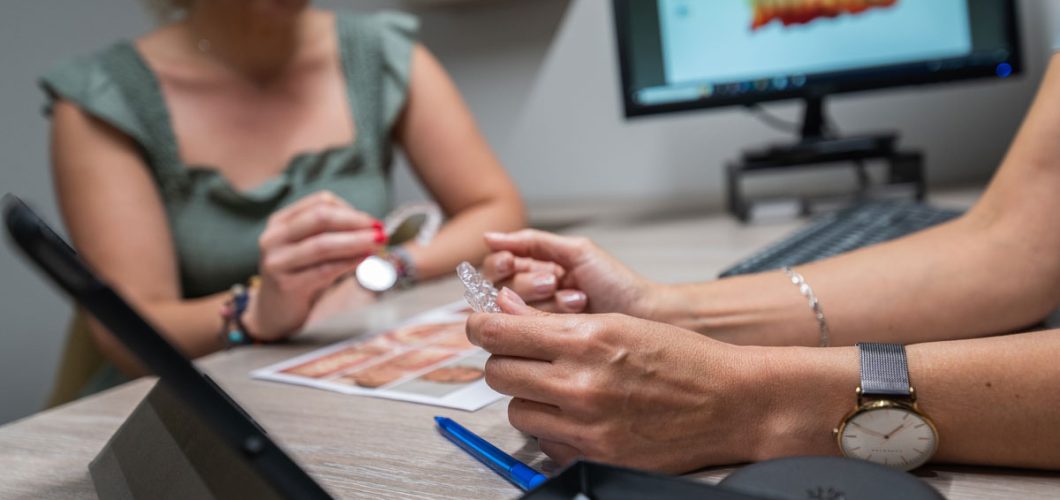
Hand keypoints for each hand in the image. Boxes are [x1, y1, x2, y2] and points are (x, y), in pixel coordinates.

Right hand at [245, 191, 384, 339]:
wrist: (273, 313)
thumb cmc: (300, 276)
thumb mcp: (311, 249)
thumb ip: (333, 234)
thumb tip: (372, 227)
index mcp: (280, 221)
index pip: (320, 202)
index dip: (350, 209)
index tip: (372, 221)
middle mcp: (274, 237)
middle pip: (320, 218)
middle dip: (355, 222)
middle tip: (380, 229)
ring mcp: (277, 261)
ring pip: (323, 244)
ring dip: (356, 241)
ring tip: (379, 243)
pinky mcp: (286, 285)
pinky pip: (324, 270)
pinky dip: (348, 262)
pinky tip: (365, 260)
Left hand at [466, 287, 768, 472]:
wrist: (732, 403)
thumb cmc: (684, 359)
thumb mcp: (619, 325)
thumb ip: (557, 324)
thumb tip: (507, 314)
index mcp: (586, 338)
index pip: (501, 332)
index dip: (482, 326)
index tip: (480, 324)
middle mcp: (580, 382)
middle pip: (498, 372)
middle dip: (503, 360)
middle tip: (520, 356)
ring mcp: (586, 424)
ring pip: (516, 409)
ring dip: (527, 396)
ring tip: (556, 387)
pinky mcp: (595, 455)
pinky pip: (544, 441)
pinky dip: (551, 427)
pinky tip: (575, 414)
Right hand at [480, 230, 658, 317]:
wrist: (644, 314)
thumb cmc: (616, 283)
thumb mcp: (576, 252)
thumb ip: (532, 242)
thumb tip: (490, 238)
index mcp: (536, 269)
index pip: (498, 266)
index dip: (501, 264)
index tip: (511, 263)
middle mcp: (532, 295)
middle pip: (502, 289)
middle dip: (528, 284)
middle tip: (553, 282)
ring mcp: (539, 320)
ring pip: (514, 312)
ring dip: (547, 301)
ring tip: (577, 298)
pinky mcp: (549, 341)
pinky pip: (532, 331)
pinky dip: (554, 317)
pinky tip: (577, 310)